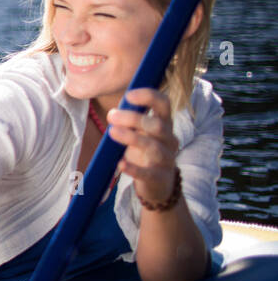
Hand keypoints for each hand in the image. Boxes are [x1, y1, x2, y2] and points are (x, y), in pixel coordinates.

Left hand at [107, 88, 177, 203]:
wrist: (158, 185)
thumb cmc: (145, 152)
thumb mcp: (141, 133)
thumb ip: (131, 121)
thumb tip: (113, 112)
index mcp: (164, 124)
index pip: (164, 104)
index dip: (149, 97)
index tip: (129, 95)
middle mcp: (169, 140)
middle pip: (157, 125)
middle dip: (134, 118)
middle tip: (111, 115)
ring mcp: (167, 159)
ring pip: (154, 147)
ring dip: (133, 138)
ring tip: (112, 132)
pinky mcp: (160, 178)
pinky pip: (148, 173)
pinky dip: (134, 168)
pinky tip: (121, 164)